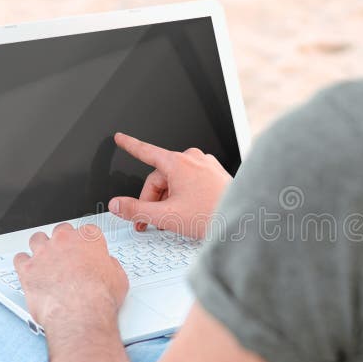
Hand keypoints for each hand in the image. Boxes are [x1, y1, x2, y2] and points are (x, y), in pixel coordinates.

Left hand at [13, 223, 128, 332]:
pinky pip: (20, 259)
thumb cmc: (98, 297)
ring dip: (41, 248)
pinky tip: (28, 271)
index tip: (87, 250)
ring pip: (37, 239)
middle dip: (63, 241)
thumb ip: (110, 266)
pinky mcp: (28, 268)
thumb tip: (108, 267)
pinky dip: (23, 264)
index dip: (86, 242)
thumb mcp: (118, 278)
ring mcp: (44, 253)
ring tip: (44, 259)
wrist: (80, 313)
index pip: (88, 230)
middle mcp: (65, 241)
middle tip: (66, 255)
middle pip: (61, 231)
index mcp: (89, 239)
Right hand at [108, 133, 232, 239]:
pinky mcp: (215, 175)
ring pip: (175, 181)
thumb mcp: (167, 216)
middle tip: (150, 222)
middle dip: (152, 200)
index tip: (120, 138)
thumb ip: (136, 210)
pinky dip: (184, 196)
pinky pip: (191, 182)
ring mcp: (206, 166)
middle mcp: (193, 159)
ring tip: (174, 221)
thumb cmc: (213, 215)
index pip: (146, 151)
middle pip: (160, 177)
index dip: (130, 145)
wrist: (245, 220)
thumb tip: (117, 205)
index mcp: (178, 163)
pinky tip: (188, 213)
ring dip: (168, 200)